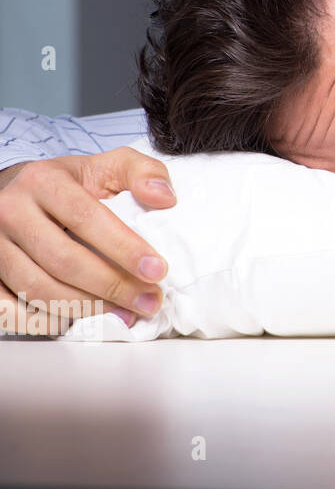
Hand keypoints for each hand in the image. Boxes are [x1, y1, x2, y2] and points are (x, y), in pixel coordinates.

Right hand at [0, 147, 176, 333]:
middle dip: (113, 286)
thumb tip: (165, 198)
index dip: (124, 247)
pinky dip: (45, 321)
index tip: (157, 270)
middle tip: (148, 301)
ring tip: (124, 313)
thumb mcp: (106, 166)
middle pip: (63, 260)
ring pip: (37, 288)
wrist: (16, 193)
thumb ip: (143, 172)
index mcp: (43, 181)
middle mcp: (10, 211)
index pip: (87, 218)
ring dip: (86, 309)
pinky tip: (78, 321)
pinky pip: (9, 310)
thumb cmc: (69, 184)